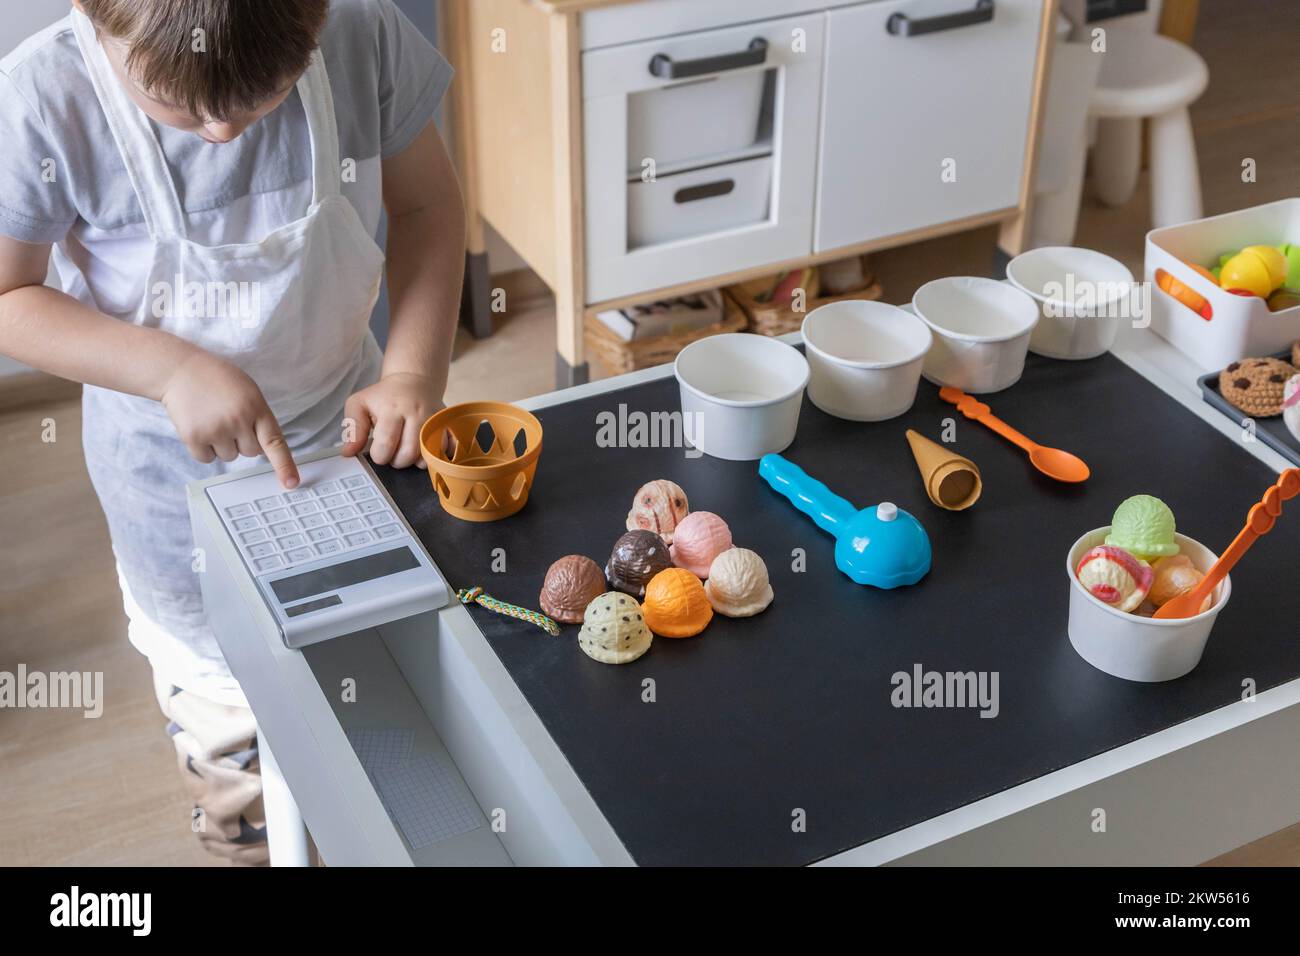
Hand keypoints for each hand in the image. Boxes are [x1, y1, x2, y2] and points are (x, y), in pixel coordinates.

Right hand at [160, 350, 298, 487]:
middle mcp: (238, 420)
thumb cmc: (218, 381)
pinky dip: (203, 448)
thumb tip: (265, 451)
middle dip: (242, 440)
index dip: (285, 465)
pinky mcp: (193, 437)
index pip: (275, 442)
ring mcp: (215, 429)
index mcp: (256, 407)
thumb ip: (259, 418)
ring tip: (212, 418)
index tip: (291, 483)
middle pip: (251, 452)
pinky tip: (200, 425)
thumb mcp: (249, 392)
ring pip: (229, 457)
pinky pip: (207, 459)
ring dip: (222, 444)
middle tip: (228, 417)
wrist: (180, 370)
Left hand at [342, 372, 442, 468]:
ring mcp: (435, 419)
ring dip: (414, 460)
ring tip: (407, 449)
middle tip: (392, 451)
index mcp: (392, 409)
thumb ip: (353, 429)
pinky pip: (445, 451)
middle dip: (396, 461)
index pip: (385, 446)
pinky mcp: (447, 425)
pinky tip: (422, 449)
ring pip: (426, 456)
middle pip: (408, 454)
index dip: (378, 455)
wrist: (414, 381)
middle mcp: (417, 413)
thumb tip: (348, 453)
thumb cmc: (384, 396)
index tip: (378, 448)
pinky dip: (432, 456)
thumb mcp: (359, 404)